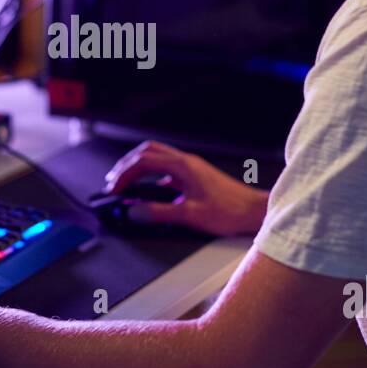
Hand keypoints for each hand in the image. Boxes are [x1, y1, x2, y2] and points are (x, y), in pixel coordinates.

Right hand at [103, 140, 268, 237]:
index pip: (143, 162)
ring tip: (126, 181)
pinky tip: (150, 189)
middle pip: (147, 152)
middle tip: (114, 181)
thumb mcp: (190, 215)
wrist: (252, 211)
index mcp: (183, 166)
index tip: (114, 189)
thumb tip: (135, 211)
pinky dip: (152, 174)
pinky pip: (167, 167)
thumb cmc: (229, 210)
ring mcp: (190, 167)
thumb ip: (159, 212)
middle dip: (127, 165)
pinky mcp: (195, 175)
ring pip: (157, 156)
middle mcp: (186, 162)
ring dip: (139, 166)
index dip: (124, 174)